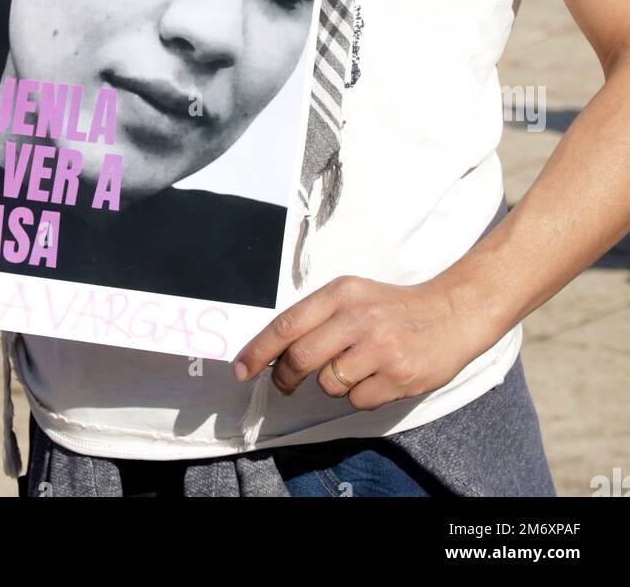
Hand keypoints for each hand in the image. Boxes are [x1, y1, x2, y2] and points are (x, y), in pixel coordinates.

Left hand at [232, 274, 497, 410]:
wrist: (451, 313)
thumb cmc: (394, 307)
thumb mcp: (354, 295)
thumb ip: (318, 317)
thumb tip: (275, 349)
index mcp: (342, 293)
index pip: (287, 325)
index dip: (258, 351)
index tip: (242, 368)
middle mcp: (358, 318)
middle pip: (300, 359)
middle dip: (285, 377)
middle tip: (284, 383)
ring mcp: (380, 348)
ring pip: (328, 384)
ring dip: (332, 383)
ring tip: (356, 366)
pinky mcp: (398, 376)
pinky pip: (357, 400)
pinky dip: (361, 394)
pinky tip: (378, 375)